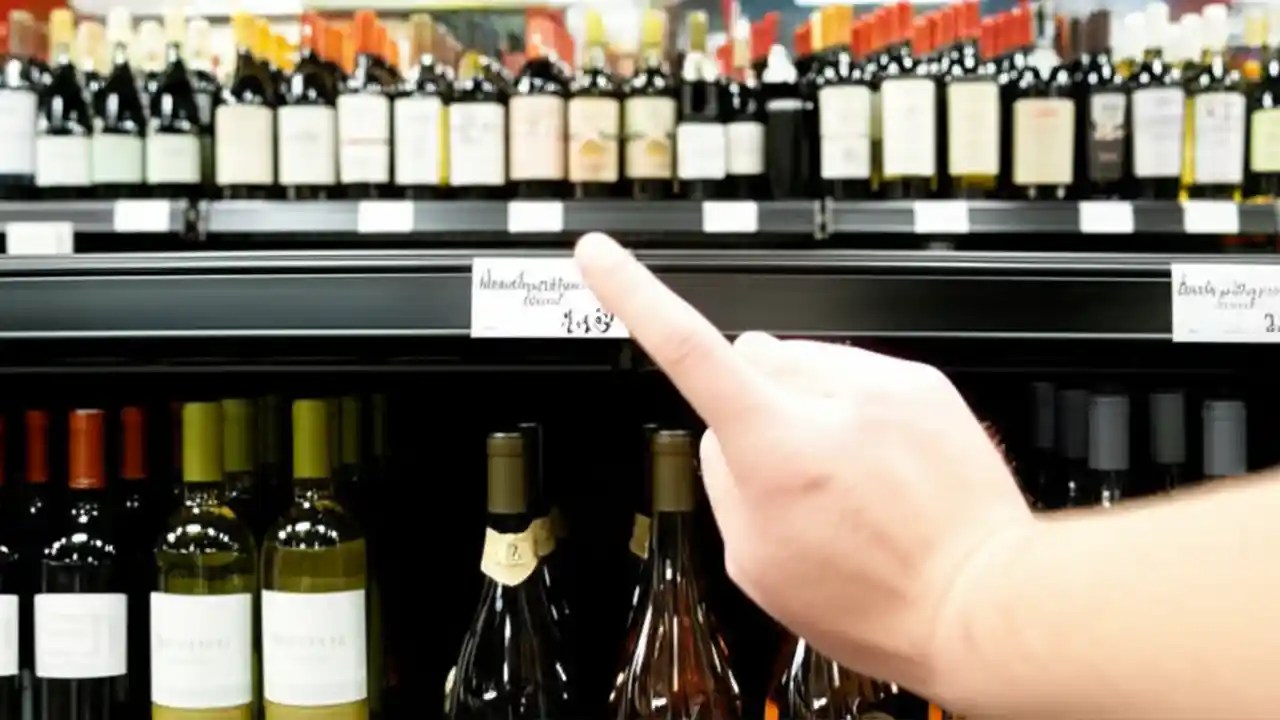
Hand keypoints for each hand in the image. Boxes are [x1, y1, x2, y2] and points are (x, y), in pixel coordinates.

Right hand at [574, 233, 1033, 695]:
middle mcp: (829, 400)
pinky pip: (862, 376)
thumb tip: (720, 437)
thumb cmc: (876, 599)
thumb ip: (722, 483)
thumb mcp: (759, 564)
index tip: (599, 256)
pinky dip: (857, 412)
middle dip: (753, 401)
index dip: (632, 294)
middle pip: (754, 361)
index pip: (685, 350)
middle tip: (788, 473)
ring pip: (809, 367)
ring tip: (847, 478)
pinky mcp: (924, 385)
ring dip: (809, 406)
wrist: (981, 599)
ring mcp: (882, 386)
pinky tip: (881, 467)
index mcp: (774, 448)